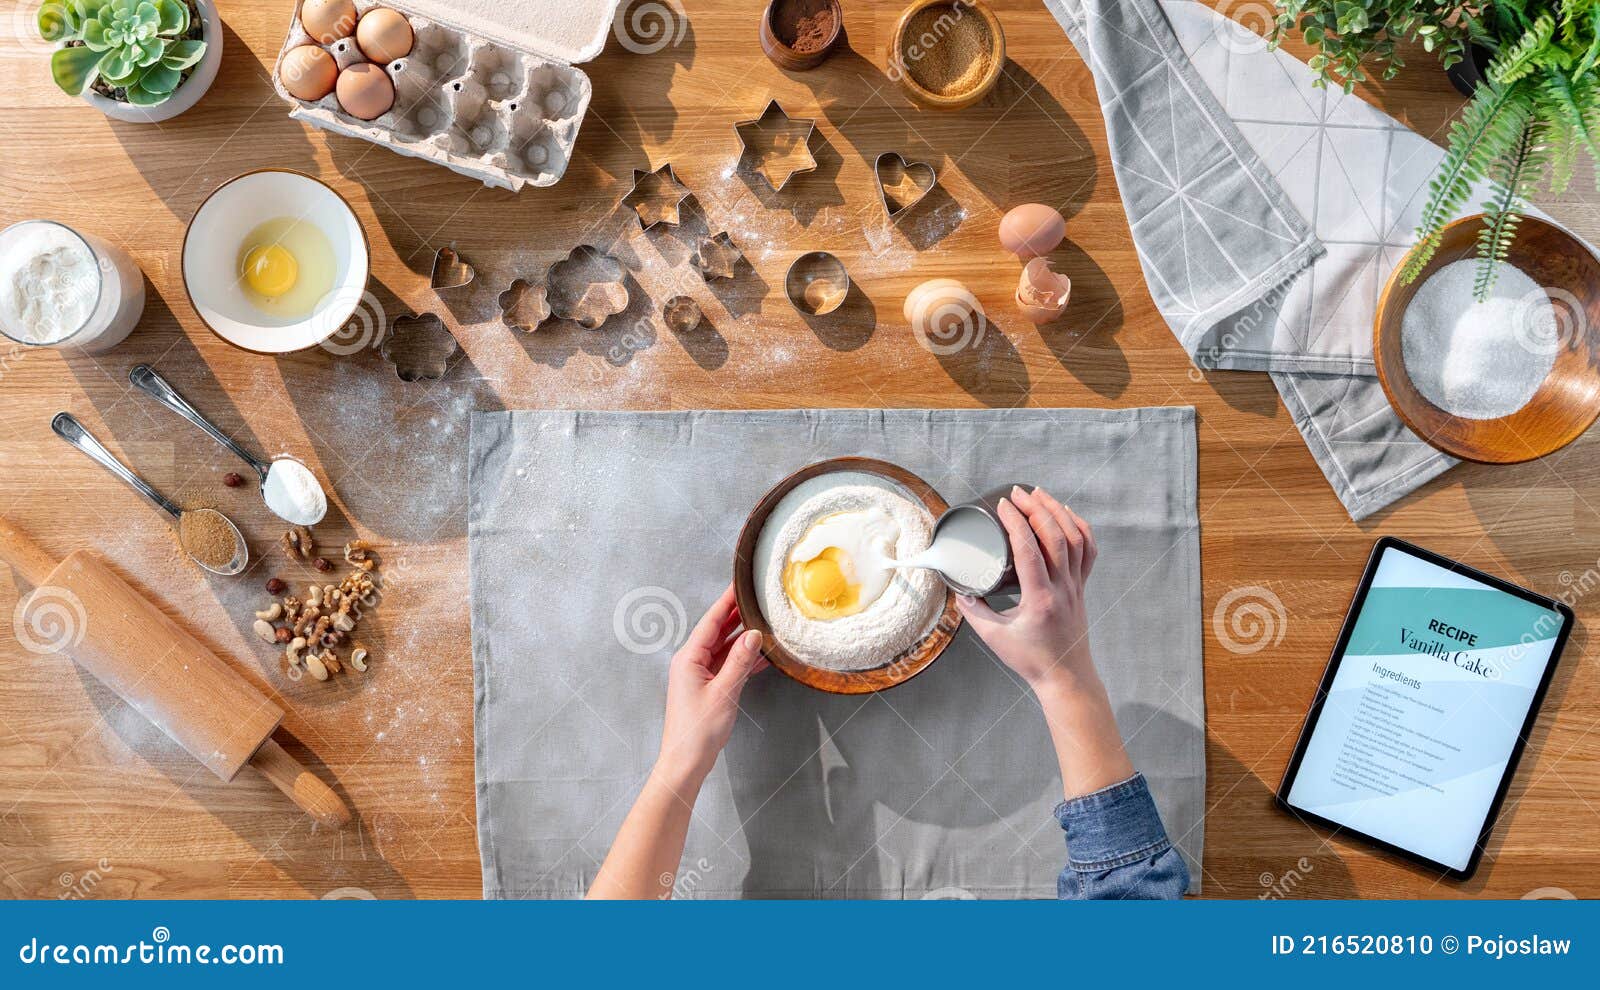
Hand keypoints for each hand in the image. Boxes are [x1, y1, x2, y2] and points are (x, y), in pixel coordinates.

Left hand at [655, 584, 766, 790]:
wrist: (686, 762)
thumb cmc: (698, 731)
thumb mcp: (724, 692)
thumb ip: (740, 662)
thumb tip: (754, 634)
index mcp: (689, 658)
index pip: (711, 621)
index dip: (727, 601)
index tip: (740, 584)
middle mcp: (692, 662)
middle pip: (717, 631)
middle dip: (737, 615)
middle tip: (758, 599)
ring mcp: (699, 675)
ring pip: (724, 648)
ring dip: (743, 638)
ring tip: (765, 623)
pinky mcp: (707, 688)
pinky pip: (727, 665)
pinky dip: (743, 659)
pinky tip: (761, 655)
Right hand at [957, 486, 1098, 691]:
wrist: (1065, 675)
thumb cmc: (1031, 659)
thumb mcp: (994, 637)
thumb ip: (973, 611)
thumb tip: (959, 589)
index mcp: (1040, 598)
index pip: (1030, 550)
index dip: (1017, 522)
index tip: (1004, 504)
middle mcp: (1062, 588)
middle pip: (1055, 536)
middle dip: (1036, 508)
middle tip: (1018, 493)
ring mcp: (1075, 585)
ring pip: (1075, 538)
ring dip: (1057, 512)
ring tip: (1039, 495)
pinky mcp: (1081, 587)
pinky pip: (1088, 551)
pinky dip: (1080, 527)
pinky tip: (1066, 514)